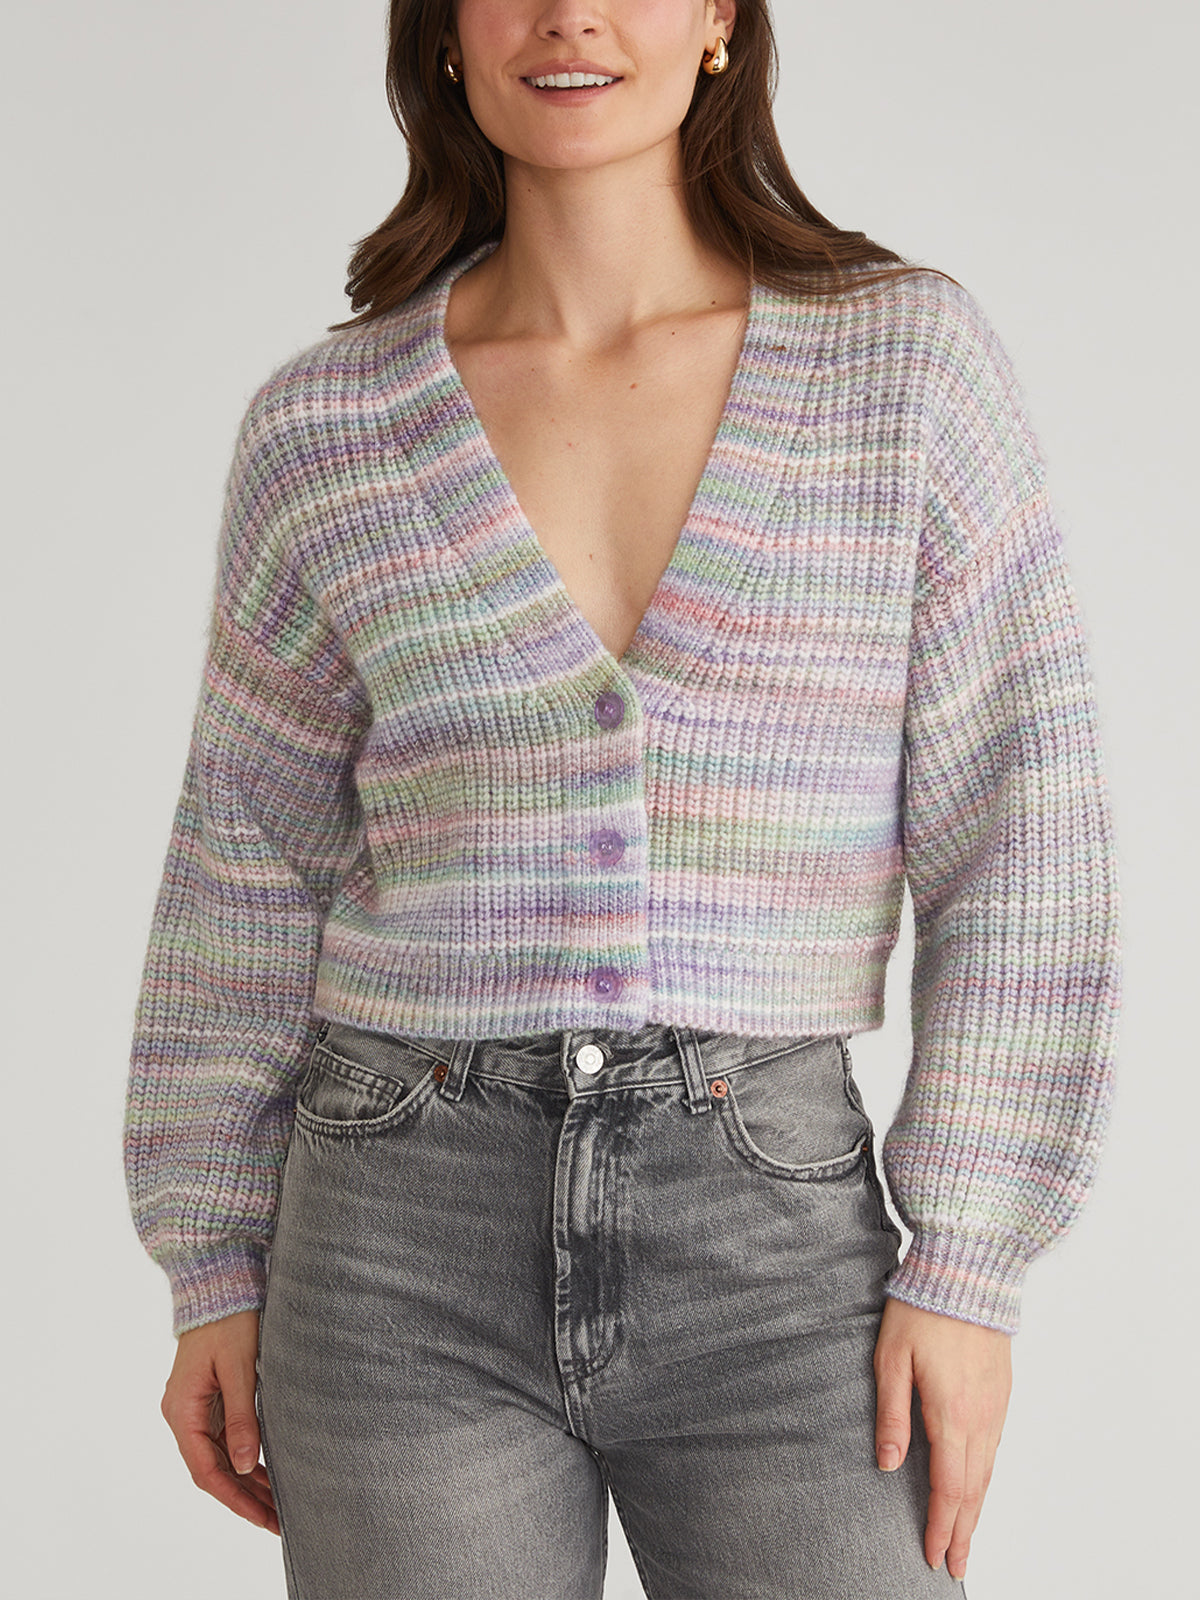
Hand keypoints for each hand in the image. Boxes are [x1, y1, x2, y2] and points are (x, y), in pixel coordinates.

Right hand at [160, 1307, 279, 1534]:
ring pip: (220, 1457)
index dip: (234, 1498)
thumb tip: (245, 1465)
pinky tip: (267, 1473)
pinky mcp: (209, 1399)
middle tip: (278, 1520)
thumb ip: (241, 1416)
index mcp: (182, 1410)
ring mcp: (194, 1408)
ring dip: (246, 1481)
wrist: (220, 1281)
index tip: (262, 1518)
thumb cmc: (229, 1319)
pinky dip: (245, 1458)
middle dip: (244, 1497)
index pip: (205, 1470)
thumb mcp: (239, 1368)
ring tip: (278, 1504)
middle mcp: (183, 1414)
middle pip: (213, 1469)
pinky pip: (224, 1439)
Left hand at [873, 1296, 1011, 1581]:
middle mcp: (981, 1416)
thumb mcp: (891, 1359)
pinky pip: (996, 1447)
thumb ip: (891, 1414)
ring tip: (966, 1536)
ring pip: (988, 1471)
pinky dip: (987, 1477)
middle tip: (954, 1564)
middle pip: (974, 1489)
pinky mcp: (1002, 1391)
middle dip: (963, 1530)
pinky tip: (979, 1485)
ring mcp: (996, 1404)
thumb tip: (888, 1463)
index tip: (934, 1554)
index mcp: (951, 1413)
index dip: (941, 1525)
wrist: (968, 1268)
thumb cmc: (923, 1307)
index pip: (949, 1487)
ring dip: (977, 1508)